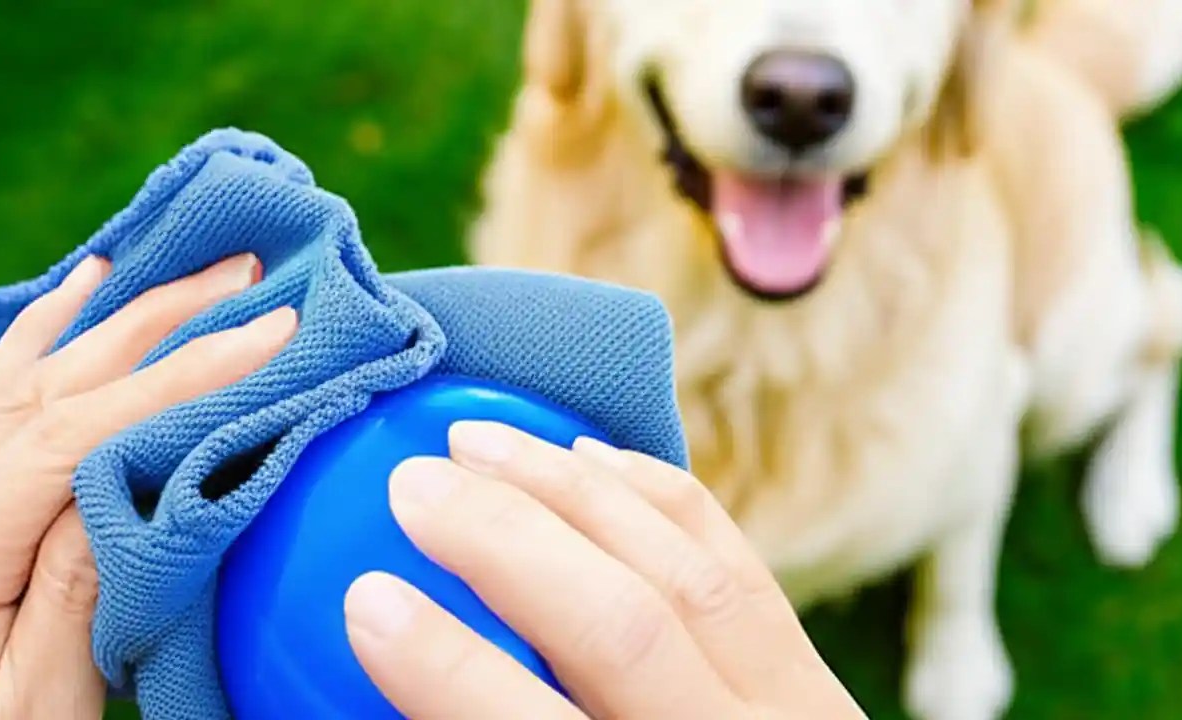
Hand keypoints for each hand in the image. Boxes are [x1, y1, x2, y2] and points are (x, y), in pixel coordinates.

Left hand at [0, 254, 295, 718]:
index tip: (274, 335)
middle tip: (253, 275)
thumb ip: (76, 590)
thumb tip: (137, 474)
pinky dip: (41, 329)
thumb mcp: (32, 708)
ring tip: (194, 269)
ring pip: (22, 370)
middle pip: (53, 381)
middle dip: (164, 321)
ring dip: (115, 312)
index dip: (181, 376)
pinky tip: (83, 287)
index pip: (76, 432)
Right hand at [345, 421, 865, 718]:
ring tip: (481, 440)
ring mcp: (795, 714)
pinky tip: (594, 457)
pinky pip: (735, 561)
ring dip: (573, 490)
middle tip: (412, 484)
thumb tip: (390, 694)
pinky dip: (659, 498)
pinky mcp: (816, 678)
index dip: (446, 669)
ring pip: (685, 571)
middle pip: (621, 627)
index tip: (366, 602)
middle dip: (505, 541)